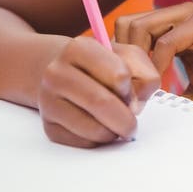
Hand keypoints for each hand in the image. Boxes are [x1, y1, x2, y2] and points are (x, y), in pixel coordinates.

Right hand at [37, 36, 159, 147]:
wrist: (64, 74)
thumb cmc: (101, 65)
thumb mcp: (127, 56)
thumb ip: (144, 73)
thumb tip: (136, 105)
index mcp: (79, 48)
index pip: (118, 75)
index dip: (131, 90)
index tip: (131, 95)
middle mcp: (57, 72)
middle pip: (102, 103)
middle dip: (125, 120)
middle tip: (132, 126)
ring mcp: (49, 100)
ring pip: (92, 128)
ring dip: (113, 132)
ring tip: (115, 124)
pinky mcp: (48, 126)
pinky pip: (82, 143)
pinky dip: (98, 141)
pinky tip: (98, 126)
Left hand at [115, 3, 192, 94]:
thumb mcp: (190, 78)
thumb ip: (167, 82)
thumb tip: (141, 103)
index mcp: (170, 21)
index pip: (126, 29)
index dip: (120, 57)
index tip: (123, 87)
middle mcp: (174, 12)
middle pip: (125, 25)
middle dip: (121, 58)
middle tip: (129, 89)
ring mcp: (186, 15)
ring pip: (138, 30)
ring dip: (136, 64)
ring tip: (143, 91)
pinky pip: (164, 44)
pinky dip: (157, 67)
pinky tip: (162, 86)